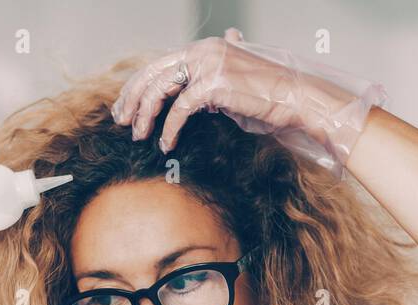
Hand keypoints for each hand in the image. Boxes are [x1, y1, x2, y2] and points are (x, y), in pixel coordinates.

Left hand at [111, 28, 385, 176]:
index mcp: (204, 48)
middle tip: (121, 122)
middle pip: (153, 73)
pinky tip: (167, 144)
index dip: (138, 86)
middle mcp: (203, 50)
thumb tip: (194, 94)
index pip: (160, 64)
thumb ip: (211, 80)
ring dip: (146, 115)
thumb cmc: (267, 99)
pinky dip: (169, 129)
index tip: (126, 107)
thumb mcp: (233, 85)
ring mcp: (208, 65)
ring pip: (161, 89)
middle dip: (132, 99)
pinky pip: (180, 109)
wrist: (296, 100)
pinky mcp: (214, 85)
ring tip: (140, 135)